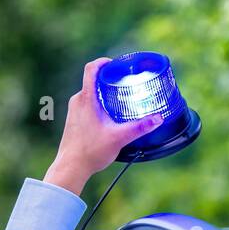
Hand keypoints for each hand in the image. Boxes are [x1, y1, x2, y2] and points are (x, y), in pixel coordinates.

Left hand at [43, 57, 164, 195]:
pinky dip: (98, 103)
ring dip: (104, 92)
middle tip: (125, 81)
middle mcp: (77, 101)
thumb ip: (140, 127)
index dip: (104, 62)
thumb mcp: (119, 137)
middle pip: (92, 80)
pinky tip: (110, 113)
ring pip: (89, 93)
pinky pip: (86, 104)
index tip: (116, 64)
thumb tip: (158, 118)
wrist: (70, 168)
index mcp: (86, 99)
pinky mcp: (73, 121)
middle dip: (109, 78)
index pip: (91, 68)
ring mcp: (73, 111)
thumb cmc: (90, 152)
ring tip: (120, 96)